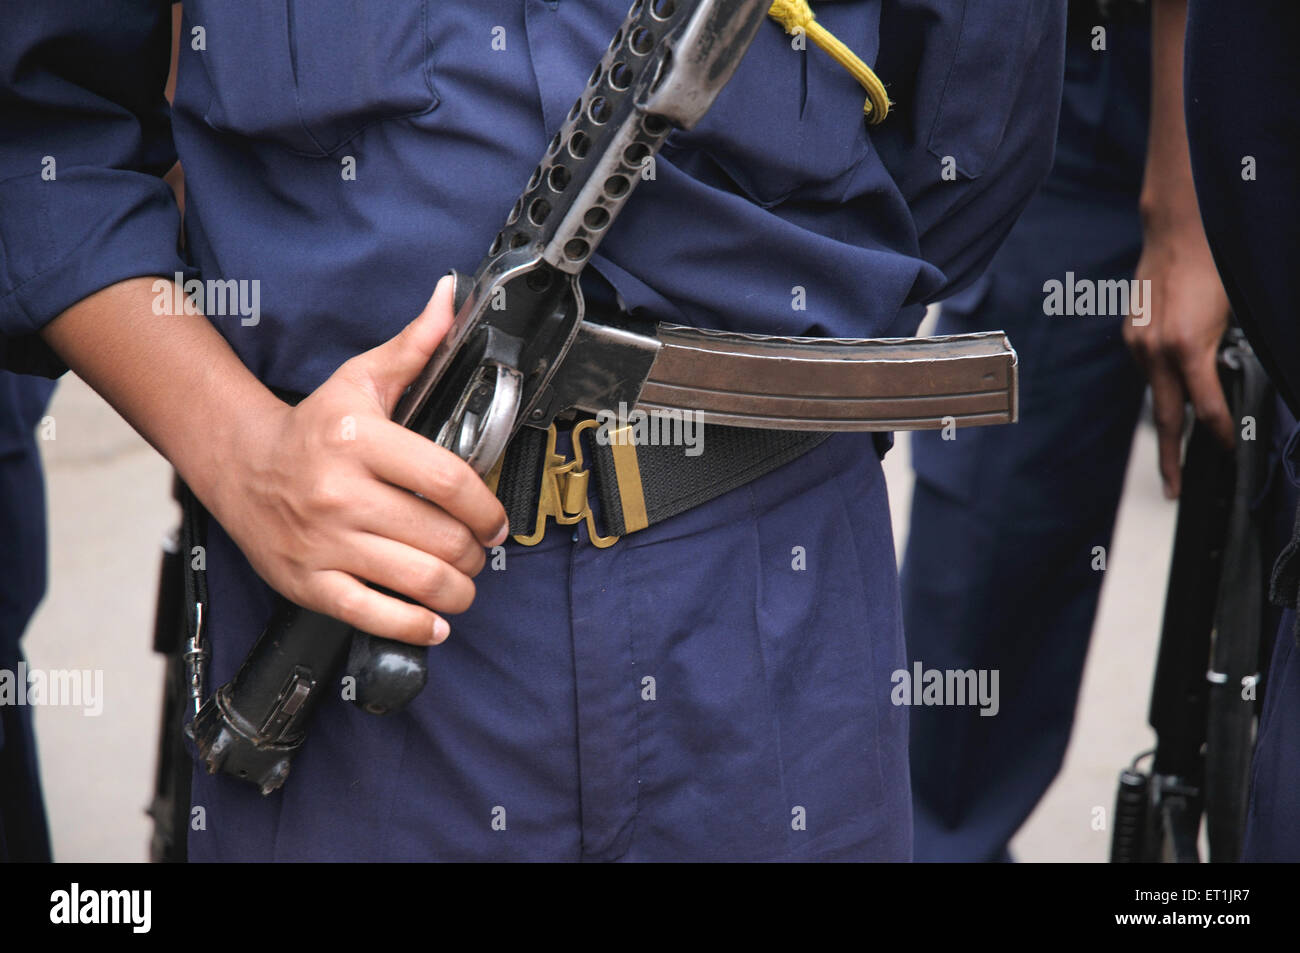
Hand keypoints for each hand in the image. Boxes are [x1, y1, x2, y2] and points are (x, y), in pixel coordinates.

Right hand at [209, 275, 508, 644]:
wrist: (241, 465)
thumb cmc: (314, 427)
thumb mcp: (362, 379)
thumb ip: (414, 346)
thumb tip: (449, 297)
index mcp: (361, 440)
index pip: (448, 481)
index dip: (487, 509)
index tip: (496, 520)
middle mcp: (341, 493)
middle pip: (440, 537)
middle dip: (476, 553)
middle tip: (480, 551)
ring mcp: (324, 542)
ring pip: (418, 580)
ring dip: (458, 589)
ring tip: (463, 581)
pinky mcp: (309, 582)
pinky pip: (374, 615)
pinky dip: (417, 626)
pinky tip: (435, 620)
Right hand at [1122, 219, 1232, 498]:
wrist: (1179, 228)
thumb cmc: (1213, 264)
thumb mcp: (1233, 315)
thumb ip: (1223, 355)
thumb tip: (1224, 384)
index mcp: (1186, 347)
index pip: (1207, 407)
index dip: (1221, 432)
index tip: (1228, 449)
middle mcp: (1155, 350)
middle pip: (1166, 416)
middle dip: (1171, 457)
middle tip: (1173, 488)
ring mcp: (1138, 343)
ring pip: (1158, 391)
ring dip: (1172, 412)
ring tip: (1180, 441)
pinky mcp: (1131, 334)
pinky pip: (1149, 369)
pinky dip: (1163, 381)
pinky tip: (1174, 381)